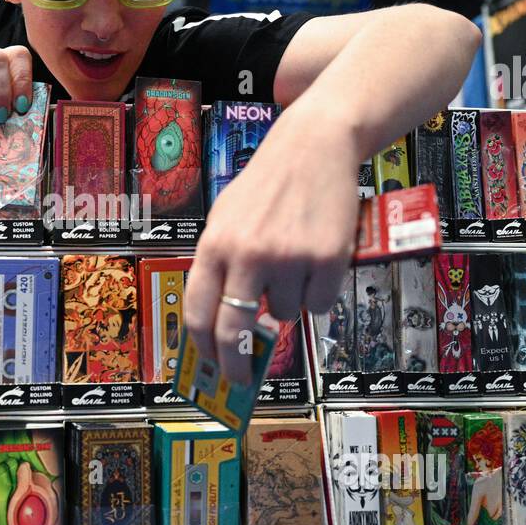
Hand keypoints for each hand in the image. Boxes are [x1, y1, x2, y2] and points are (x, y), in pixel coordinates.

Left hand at [185, 108, 360, 384]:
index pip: (198, 314)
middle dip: (238, 363)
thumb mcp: (226, 219)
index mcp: (215, 245)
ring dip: (289, 303)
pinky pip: (319, 304)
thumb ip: (220, 267)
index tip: (210, 366)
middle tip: (243, 377)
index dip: (203, 349)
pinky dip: (319, 294)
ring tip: (293, 265)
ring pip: (286, 315)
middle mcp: (248, 255)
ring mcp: (289, 259)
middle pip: (235, 331)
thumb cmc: (268, 184)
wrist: (314, 147)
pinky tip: (317, 261)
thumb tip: (220, 327)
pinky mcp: (327, 259)